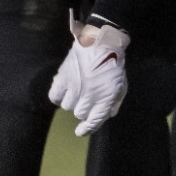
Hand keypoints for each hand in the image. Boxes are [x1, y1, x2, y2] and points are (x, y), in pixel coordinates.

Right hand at [48, 17, 130, 136]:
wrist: (102, 44)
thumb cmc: (113, 65)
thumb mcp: (121, 86)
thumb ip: (114, 103)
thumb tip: (106, 116)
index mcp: (105, 98)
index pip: (93, 121)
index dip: (87, 129)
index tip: (80, 132)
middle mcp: (89, 96)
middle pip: (80, 113)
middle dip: (83, 109)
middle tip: (86, 98)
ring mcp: (75, 88)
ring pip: (67, 106)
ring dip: (72, 102)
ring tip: (77, 91)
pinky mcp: (62, 79)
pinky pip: (54, 96)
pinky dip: (58, 96)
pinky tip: (64, 92)